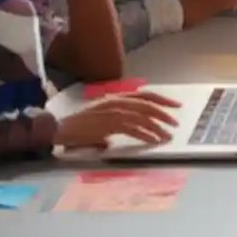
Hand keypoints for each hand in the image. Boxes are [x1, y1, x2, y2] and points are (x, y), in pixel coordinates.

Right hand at [54, 92, 180, 149]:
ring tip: (167, 136)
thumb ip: (122, 116)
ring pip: (142, 118)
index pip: (145, 95)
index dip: (162, 100)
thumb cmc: (82, 124)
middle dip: (164, 114)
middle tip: (175, 123)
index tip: (176, 106)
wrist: (60, 128)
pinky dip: (145, 135)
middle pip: (147, 105)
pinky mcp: (108, 125)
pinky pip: (133, 129)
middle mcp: (117, 102)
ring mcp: (113, 113)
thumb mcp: (105, 114)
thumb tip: (138, 125)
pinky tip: (153, 141)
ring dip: (157, 128)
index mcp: (117, 98)